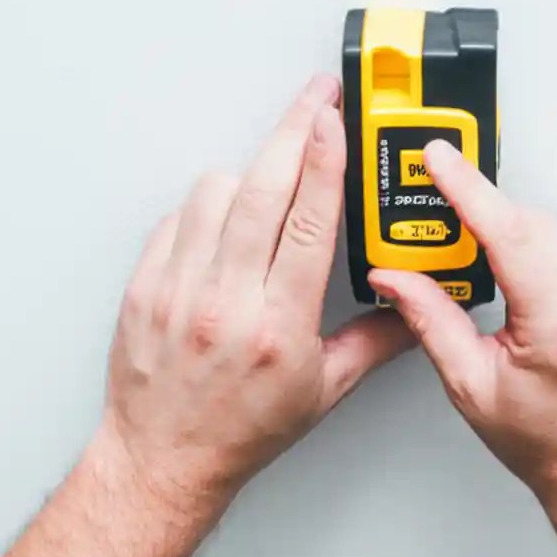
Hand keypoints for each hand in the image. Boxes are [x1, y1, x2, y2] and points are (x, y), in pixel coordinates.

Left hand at [99, 75, 410, 512]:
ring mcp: (178, 290)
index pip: (307, 223)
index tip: (333, 120)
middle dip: (292, 130)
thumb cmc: (242, 429)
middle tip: (313, 99)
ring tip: (269, 184)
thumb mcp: (324, 391)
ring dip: (249, 174)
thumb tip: (412, 306)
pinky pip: (177, 217)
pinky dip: (206, 207)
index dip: (323, 161)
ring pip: (214, 192)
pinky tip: (225, 223)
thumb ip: (375, 342)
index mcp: (279, 325)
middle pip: (262, 189)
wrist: (164, 457)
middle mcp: (226, 302)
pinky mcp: (144, 286)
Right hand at [369, 140, 556, 514]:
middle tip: (453, 241)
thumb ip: (431, 319)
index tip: (440, 159)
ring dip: (525, 238)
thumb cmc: (552, 442)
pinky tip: (544, 287)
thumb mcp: (474, 388)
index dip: (468, 189)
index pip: (510, 233)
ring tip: (507, 285)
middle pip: (533, 224)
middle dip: (489, 223)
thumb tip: (396, 277)